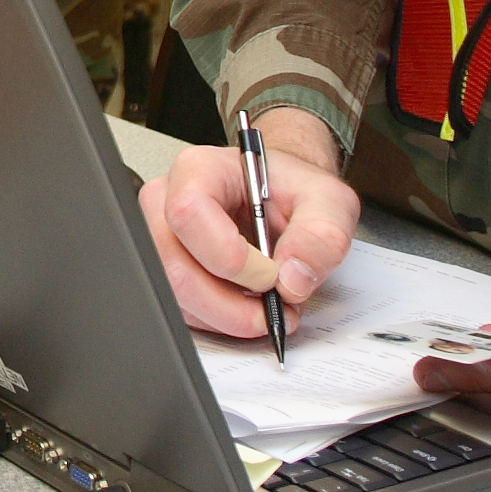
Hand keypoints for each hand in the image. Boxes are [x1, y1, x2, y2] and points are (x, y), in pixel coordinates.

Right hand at [137, 109, 356, 337]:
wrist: (282, 201)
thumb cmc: (292, 192)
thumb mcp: (328, 201)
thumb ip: (322, 234)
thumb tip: (293, 277)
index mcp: (199, 170)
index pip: (190, 214)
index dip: (232, 257)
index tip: (272, 273)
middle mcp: (167, 202)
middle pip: (175, 268)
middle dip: (230, 306)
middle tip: (273, 310)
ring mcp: (162, 239)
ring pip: (177, 297)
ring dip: (228, 318)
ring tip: (268, 309)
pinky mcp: (167, 272)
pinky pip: (184, 310)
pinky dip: (220, 321)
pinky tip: (248, 308)